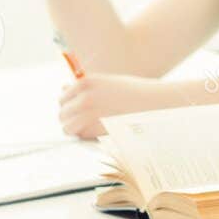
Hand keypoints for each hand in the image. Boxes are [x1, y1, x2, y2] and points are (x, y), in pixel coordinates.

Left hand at [58, 74, 172, 138]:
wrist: (156, 102)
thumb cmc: (134, 92)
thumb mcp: (108, 83)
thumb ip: (85, 88)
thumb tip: (62, 89)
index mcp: (86, 82)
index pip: (63, 97)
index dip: (70, 104)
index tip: (79, 108)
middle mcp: (85, 97)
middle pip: (62, 113)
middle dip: (70, 118)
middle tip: (86, 119)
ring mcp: (90, 114)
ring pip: (67, 127)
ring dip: (76, 128)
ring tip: (91, 126)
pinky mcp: (97, 129)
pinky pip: (82, 135)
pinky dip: (88, 134)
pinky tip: (101, 128)